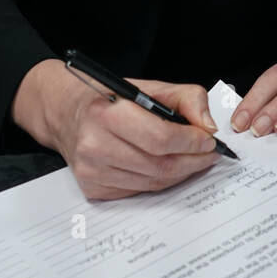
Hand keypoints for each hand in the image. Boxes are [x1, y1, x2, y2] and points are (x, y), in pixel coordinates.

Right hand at [11, 59, 219, 199]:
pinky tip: (169, 168)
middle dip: (193, 161)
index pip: (160, 138)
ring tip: (194, 161)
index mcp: (107, 113)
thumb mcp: (148, 86)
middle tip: (210, 155)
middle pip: (159, 164)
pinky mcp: (92, 188)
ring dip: (180, 174)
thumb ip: (186, 98)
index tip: (210, 141)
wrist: (66, 113)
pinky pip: (138, 191)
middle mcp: (94, 144)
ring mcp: (91, 171)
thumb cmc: (110, 98)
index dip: (191, 142)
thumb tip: (208, 127)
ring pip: (152, 182)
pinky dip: (160, 181)